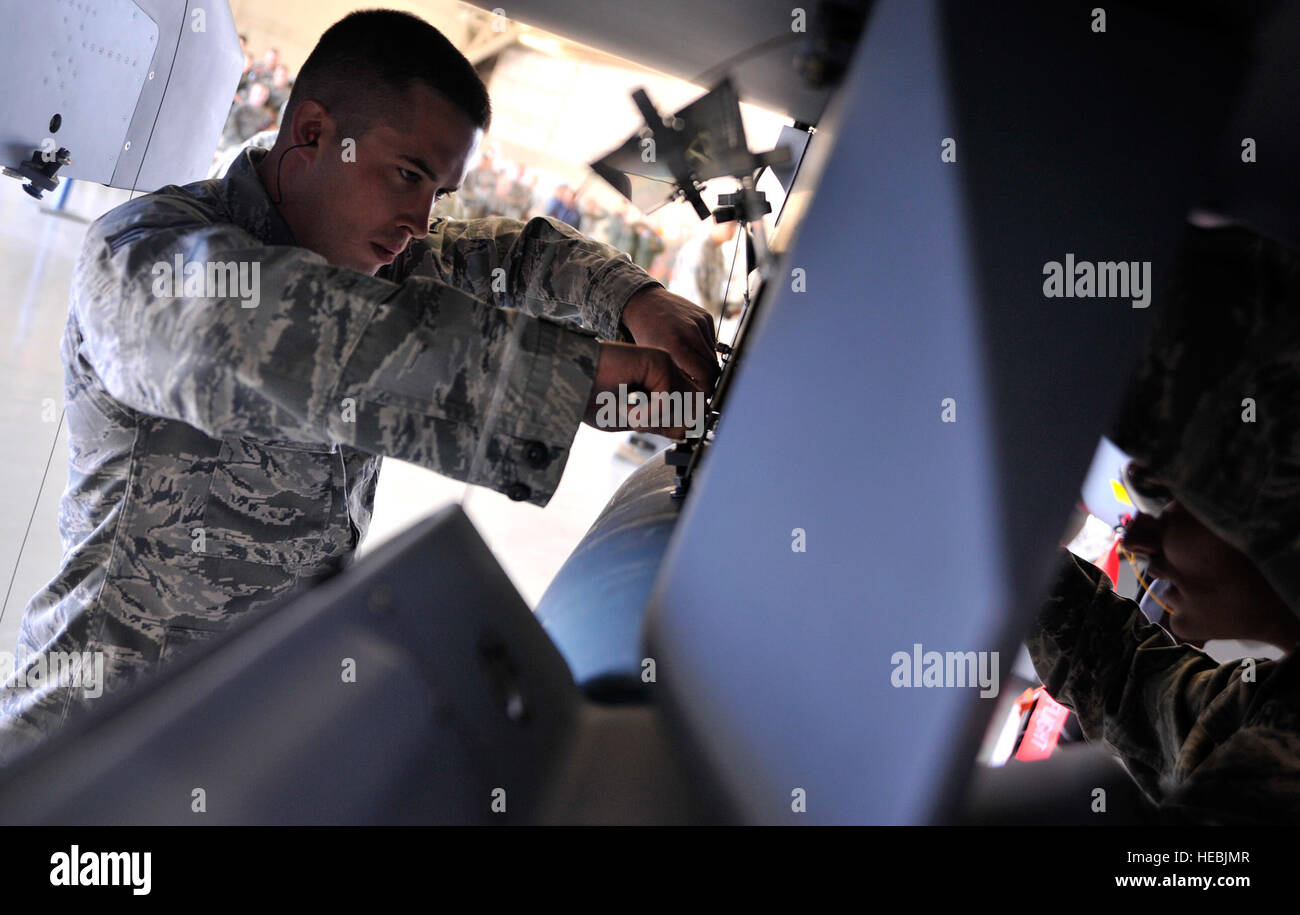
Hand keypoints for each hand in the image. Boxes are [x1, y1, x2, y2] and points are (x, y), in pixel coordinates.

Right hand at [584, 342, 704, 438]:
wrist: (565, 382)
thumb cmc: (589, 399)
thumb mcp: (631, 420)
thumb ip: (661, 423)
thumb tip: (687, 430)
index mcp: (659, 385)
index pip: (691, 411)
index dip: (681, 427)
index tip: (659, 431)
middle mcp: (666, 372)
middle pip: (694, 408)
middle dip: (670, 424)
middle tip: (640, 422)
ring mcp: (664, 364)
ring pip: (685, 404)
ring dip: (658, 419)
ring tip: (631, 414)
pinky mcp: (658, 360)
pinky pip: (669, 395)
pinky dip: (651, 411)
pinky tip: (630, 407)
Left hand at [619, 286, 719, 391]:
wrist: (646, 303)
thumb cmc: (647, 333)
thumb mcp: (656, 358)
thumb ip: (675, 375)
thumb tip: (693, 395)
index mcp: (675, 346)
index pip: (705, 375)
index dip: (706, 388)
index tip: (702, 394)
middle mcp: (690, 332)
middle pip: (713, 367)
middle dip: (709, 380)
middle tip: (701, 386)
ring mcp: (699, 323)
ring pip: (714, 355)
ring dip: (707, 365)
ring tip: (693, 367)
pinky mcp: (705, 317)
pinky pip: (713, 341)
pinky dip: (706, 349)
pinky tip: (692, 348)